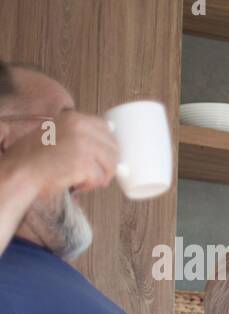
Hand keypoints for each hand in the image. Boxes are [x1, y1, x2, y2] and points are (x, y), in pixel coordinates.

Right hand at [4, 110, 118, 195]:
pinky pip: (101, 178)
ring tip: (84, 179)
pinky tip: (78, 184)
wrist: (20, 170)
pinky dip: (91, 185)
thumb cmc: (35, 156)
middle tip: (94, 174)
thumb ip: (80, 133)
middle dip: (107, 164)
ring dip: (101, 176)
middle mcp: (80, 128)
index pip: (106, 129)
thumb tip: (111, 133)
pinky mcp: (84, 163)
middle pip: (113, 148)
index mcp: (74, 118)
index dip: (107, 146)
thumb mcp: (57, 133)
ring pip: (111, 164)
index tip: (101, 158)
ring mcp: (84, 145)